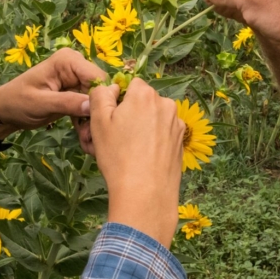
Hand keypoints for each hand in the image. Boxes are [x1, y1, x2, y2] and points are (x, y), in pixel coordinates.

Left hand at [0, 47, 102, 139]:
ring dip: (92, 120)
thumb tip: (94, 105)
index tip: (99, 122)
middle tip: (91, 137)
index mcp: (67, 60)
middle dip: (96, 112)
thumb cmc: (16, 102)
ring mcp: (75, 79)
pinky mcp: (74, 93)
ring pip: (96, 100)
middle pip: (99, 89)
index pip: (97, 77)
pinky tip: (84, 137)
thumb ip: (67, 103)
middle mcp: (75, 66)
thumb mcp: (41, 104)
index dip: (101, 98)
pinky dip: (86, 121)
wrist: (3, 111)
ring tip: (87, 140)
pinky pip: (88, 106)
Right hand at [88, 78, 183, 246]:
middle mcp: (165, 104)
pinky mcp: (181, 143)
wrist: (145, 194)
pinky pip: (163, 134)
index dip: (118, 100)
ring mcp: (177, 124)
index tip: (111, 119)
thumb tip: (109, 88)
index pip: (130, 84)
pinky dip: (154, 142)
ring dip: (144, 128)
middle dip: (132, 114)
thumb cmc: (119, 157)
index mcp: (145, 94)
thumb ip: (100, 94)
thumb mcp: (98, 121)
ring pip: (154, 119)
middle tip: (117, 138)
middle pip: (144, 101)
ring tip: (130, 152)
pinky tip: (144, 159)